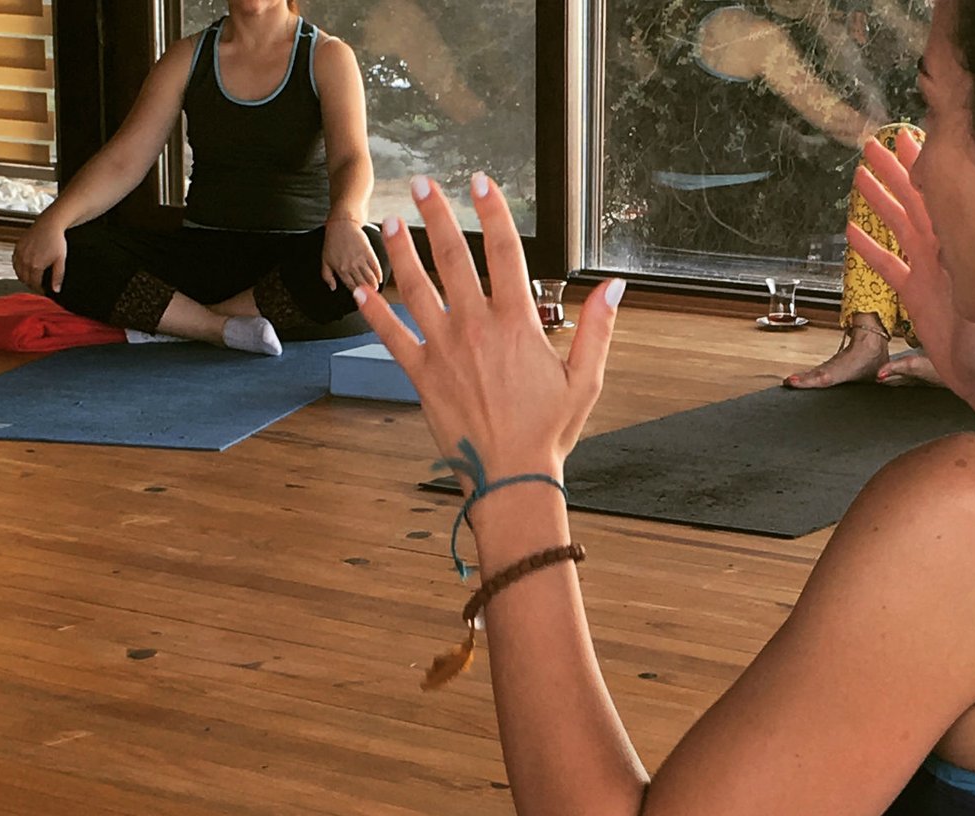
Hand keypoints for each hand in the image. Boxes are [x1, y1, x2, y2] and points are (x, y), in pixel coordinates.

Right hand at [12, 220, 67, 292]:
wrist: (49, 224)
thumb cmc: (56, 241)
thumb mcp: (61, 261)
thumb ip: (58, 277)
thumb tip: (56, 290)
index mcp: (35, 265)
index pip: (34, 283)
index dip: (39, 289)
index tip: (43, 291)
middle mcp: (24, 260)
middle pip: (24, 279)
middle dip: (31, 285)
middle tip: (38, 287)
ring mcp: (19, 253)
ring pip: (17, 272)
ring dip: (23, 277)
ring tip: (32, 279)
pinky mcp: (17, 247)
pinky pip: (14, 262)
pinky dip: (19, 268)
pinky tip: (25, 268)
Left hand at [321, 219, 383, 291]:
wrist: (342, 225)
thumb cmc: (333, 242)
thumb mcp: (325, 260)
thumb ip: (327, 276)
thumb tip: (332, 288)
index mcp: (340, 270)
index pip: (351, 287)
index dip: (358, 294)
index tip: (362, 298)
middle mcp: (351, 267)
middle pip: (362, 284)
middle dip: (368, 292)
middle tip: (372, 296)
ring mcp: (360, 260)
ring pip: (370, 278)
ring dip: (374, 285)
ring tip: (376, 288)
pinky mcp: (368, 253)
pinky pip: (376, 267)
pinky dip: (379, 274)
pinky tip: (380, 278)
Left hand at [354, 173, 624, 495]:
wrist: (510, 475)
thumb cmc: (549, 430)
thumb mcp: (586, 379)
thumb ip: (598, 327)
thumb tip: (615, 286)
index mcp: (517, 324)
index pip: (506, 252)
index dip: (493, 211)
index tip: (481, 182)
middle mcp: (476, 328)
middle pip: (454, 258)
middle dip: (436, 215)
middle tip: (422, 184)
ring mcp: (444, 350)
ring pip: (417, 289)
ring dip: (402, 252)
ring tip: (391, 222)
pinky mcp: (422, 376)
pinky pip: (392, 337)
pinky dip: (374, 312)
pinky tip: (360, 290)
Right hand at [848, 133, 974, 420]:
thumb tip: (962, 246)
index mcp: (965, 246)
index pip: (943, 195)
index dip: (926, 166)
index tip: (911, 136)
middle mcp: (947, 252)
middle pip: (916, 201)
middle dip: (896, 171)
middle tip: (874, 144)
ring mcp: (930, 271)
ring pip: (900, 226)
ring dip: (879, 200)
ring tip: (859, 175)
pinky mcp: (916, 295)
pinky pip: (889, 265)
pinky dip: (870, 249)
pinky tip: (852, 231)